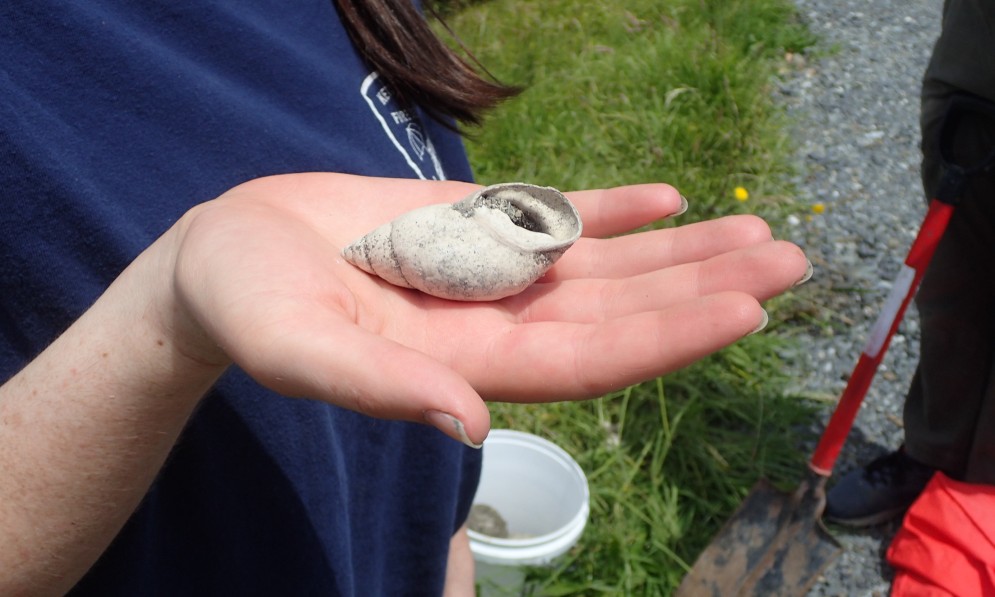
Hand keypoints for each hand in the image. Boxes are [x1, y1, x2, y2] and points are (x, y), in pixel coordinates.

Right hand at [170, 173, 808, 444]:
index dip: (667, 336)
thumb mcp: (298, 349)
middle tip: (790, 259)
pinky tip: (669, 197)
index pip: (589, 359)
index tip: (744, 309)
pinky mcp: (472, 224)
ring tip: (756, 228)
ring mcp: (490, 271)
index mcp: (465, 362)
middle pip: (621, 309)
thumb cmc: (247, 307)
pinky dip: (615, 207)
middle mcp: (495, 320)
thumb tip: (472, 427)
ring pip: (605, 263)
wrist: (225, 256)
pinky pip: (558, 217)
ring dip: (681, 248)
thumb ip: (382, 389)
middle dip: (704, 286)